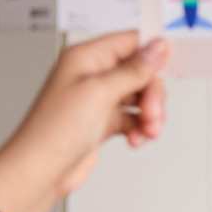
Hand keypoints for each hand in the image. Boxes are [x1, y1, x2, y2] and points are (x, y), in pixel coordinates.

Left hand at [0, 31, 169, 211]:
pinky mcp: (104, 120)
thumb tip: (157, 47)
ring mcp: (99, 99)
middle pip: (141, 73)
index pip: (130, 42)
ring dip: (150, 115)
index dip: (152, 53)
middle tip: (152, 112)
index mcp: (87, 58)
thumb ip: (133, 69)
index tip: (168, 68)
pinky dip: (140, 129)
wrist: (42, 170)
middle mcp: (93, 75)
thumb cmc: (54, 130)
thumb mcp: (100, 92)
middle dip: (152, 95)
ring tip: (147, 130)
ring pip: (141, 98)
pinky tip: (136, 138)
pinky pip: (134, 118)